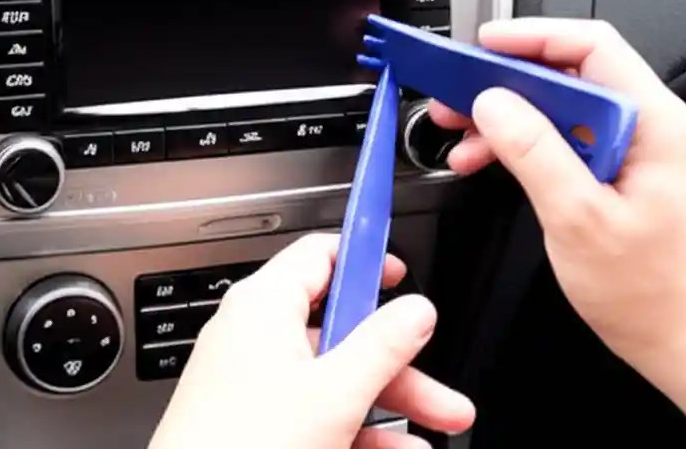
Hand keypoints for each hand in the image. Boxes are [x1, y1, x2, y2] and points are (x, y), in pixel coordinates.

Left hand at [149, 234, 474, 448]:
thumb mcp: (334, 394)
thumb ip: (382, 345)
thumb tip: (416, 309)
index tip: (404, 274)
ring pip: (331, 382)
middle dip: (398, 366)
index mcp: (265, 307)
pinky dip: (351, 432)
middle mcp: (252, 336)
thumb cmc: (242, 446)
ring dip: (383, 410)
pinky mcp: (248, 421)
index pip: (322, 255)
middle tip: (443, 396)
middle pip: (341, 332)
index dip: (367, 259)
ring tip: (424, 443)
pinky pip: (310, 413)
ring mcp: (249, 382)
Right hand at [429, 18, 685, 372]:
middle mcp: (641, 124)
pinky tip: (482, 158)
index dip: (533, 37)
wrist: (675, 336)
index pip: (590, 47)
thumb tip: (494, 103)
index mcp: (650, 122)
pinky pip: (555, 136)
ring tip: (458, 132)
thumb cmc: (646, 288)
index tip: (485, 45)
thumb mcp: (578, 217)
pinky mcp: (606, 167)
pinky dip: (515, 142)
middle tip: (456, 92)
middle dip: (503, 79)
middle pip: (565, 72)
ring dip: (502, 114)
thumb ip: (534, 152)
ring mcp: (624, 145)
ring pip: (553, 104)